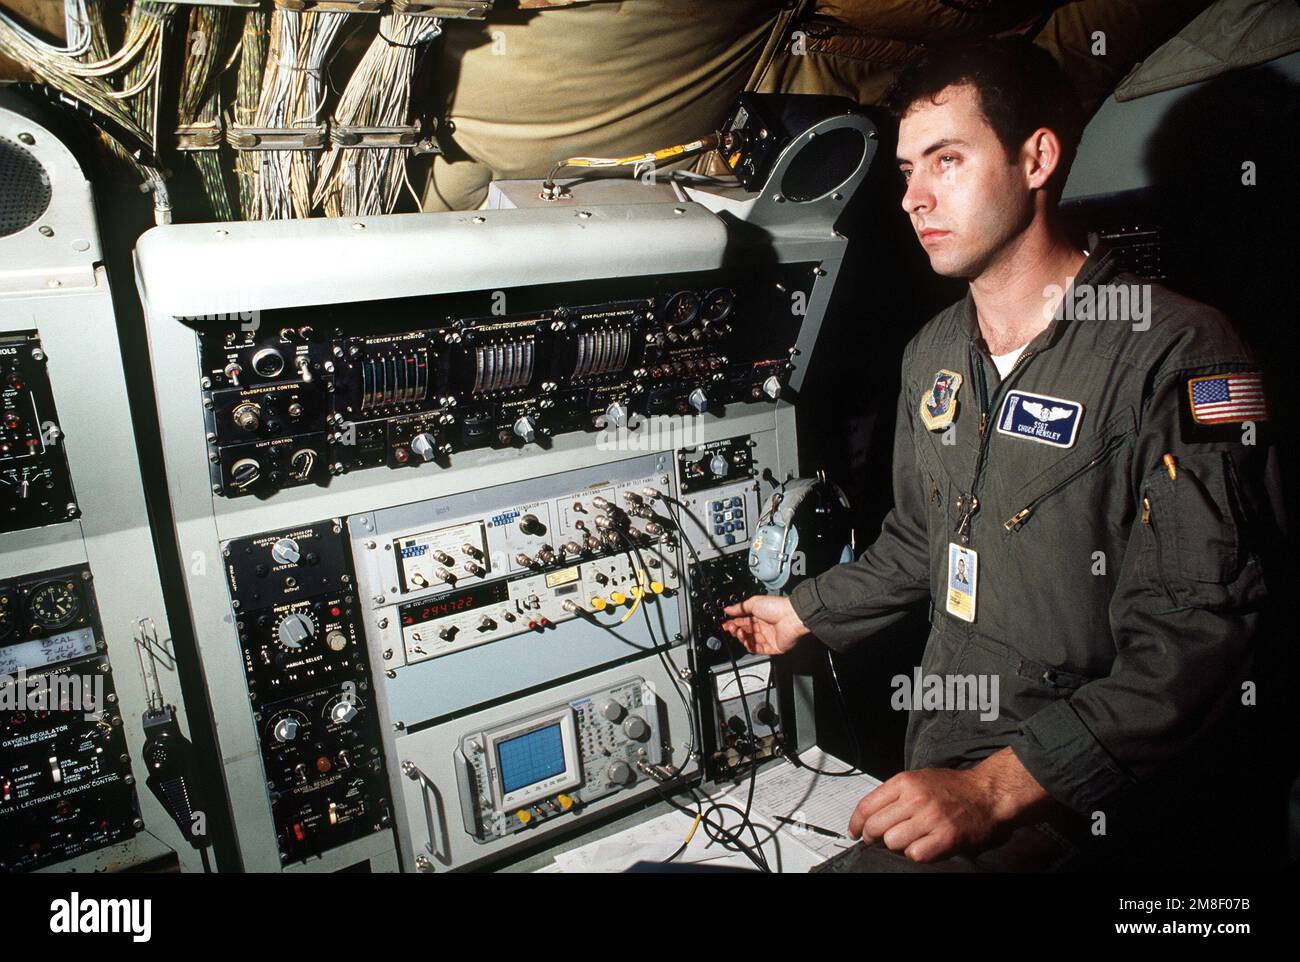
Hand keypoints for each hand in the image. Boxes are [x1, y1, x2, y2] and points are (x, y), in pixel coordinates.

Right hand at [720, 595, 810, 654]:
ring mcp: (769, 637)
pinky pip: (758, 650)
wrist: (791, 617)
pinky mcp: (773, 647)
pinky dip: (749, 646)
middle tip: (730, 627)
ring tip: (737, 632)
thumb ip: (739, 608)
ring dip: (741, 637)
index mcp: (761, 615)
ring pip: (750, 641)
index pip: (744, 621)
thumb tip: (727, 609)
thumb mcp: (753, 603)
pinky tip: (745, 640)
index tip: (725, 623)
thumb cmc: (777, 607)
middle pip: (746, 632)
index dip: (734, 622)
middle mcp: (765, 626)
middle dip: (735, 630)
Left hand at [848, 748, 1049, 861]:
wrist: (987, 795)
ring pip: (892, 842)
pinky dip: (917, 854)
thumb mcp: (919, 779)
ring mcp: (930, 819)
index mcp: (905, 782)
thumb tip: (870, 814)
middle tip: (880, 840)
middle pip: (876, 827)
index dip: (856, 823)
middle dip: (873, 837)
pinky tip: (924, 845)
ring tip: (909, 839)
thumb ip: (894, 794)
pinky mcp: (944, 838)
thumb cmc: (954, 788)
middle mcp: (915, 799)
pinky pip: (915, 854)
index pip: (867, 806)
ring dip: (898, 845)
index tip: (855, 831)